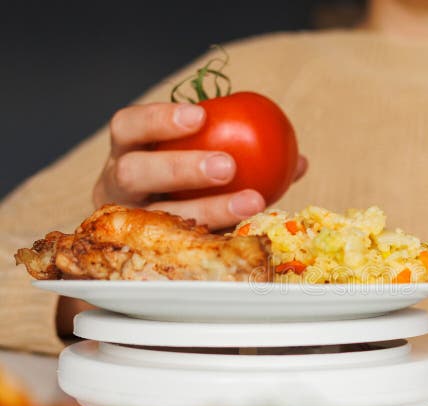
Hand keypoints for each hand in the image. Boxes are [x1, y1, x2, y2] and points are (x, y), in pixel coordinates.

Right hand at [93, 103, 307, 229]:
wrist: (159, 243)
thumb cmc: (188, 191)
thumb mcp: (207, 167)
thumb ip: (247, 158)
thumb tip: (298, 162)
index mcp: (128, 153)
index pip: (128, 127)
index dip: (159, 119)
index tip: (199, 116)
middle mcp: (117, 188)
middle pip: (133, 173)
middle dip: (180, 167)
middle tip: (228, 166)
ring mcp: (127, 227)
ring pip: (154, 218)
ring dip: (208, 208)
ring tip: (251, 201)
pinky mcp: (146, 257)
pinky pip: (179, 250)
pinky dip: (217, 239)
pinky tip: (249, 236)